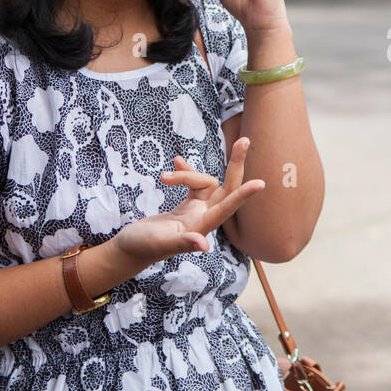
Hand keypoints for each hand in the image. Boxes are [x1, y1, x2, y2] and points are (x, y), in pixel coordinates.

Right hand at [112, 139, 264, 267]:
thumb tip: (204, 244)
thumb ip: (182, 243)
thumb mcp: (160, 243)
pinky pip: (193, 185)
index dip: (243, 196)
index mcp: (201, 226)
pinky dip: (186, 173)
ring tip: (163, 178)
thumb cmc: (141, 248)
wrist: (129, 250)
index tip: (261, 183)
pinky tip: (176, 163)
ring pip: (205, 183)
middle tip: (244, 140)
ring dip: (187, 175)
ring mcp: (196, 212)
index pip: (226, 208)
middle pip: (227, 188)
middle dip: (236, 165)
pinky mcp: (187, 207)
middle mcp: (204, 218)